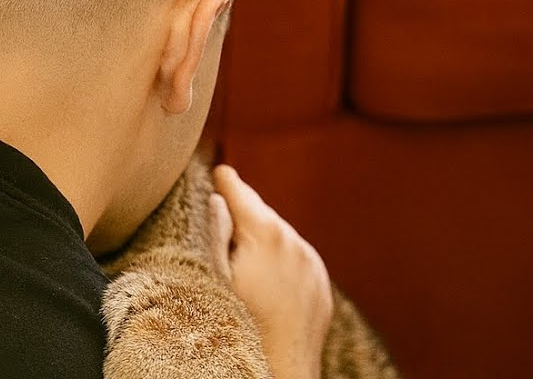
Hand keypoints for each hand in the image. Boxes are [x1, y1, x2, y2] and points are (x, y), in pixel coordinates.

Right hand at [209, 164, 331, 378]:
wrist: (281, 371)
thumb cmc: (239, 325)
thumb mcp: (211, 276)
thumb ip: (213, 232)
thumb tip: (217, 199)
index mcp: (267, 233)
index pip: (239, 190)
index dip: (222, 182)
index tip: (214, 173)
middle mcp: (296, 242)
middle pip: (261, 213)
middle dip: (241, 215)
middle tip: (217, 222)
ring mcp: (313, 266)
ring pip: (281, 237)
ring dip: (260, 240)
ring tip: (239, 259)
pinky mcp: (321, 288)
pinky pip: (296, 261)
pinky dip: (279, 262)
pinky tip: (262, 281)